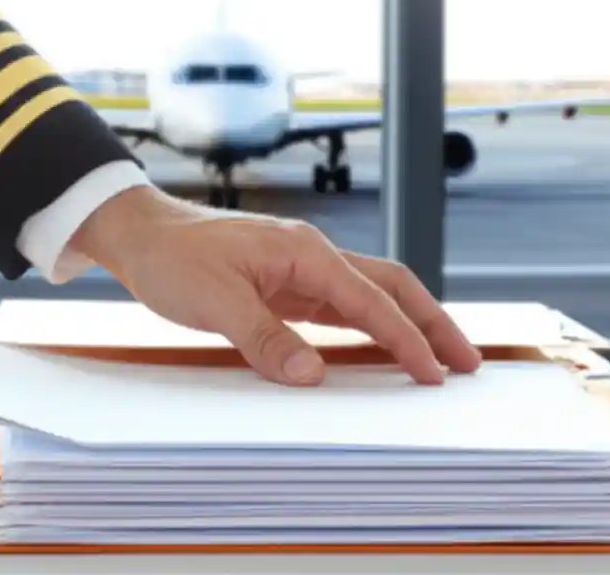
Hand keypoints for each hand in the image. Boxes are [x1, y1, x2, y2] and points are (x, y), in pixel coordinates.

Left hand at [70, 185, 481, 385]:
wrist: (142, 234)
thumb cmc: (173, 258)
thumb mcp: (214, 301)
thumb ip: (264, 338)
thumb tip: (312, 376)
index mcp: (304, 252)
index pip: (370, 299)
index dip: (406, 338)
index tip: (434, 373)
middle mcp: (312, 256)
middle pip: (390, 287)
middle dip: (431, 324)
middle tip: (467, 363)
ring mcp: (302, 270)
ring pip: (371, 296)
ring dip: (407, 325)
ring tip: (440, 360)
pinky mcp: (288, 286)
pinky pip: (342, 309)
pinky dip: (372, 329)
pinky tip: (383, 351)